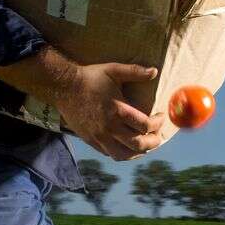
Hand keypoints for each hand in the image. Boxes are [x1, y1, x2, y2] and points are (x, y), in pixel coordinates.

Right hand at [52, 62, 166, 160]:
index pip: (145, 125)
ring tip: (145, 146)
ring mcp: (99, 136)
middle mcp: (109, 127)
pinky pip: (109, 153)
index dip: (157, 124)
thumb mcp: (113, 70)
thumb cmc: (90, 77)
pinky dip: (122, 153)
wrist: (63, 87)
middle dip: (153, 142)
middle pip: (138, 144)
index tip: (160, 118)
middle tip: (158, 136)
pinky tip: (127, 147)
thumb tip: (154, 71)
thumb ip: (135, 71)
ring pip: (123, 154)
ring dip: (138, 153)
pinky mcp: (90, 140)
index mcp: (117, 110)